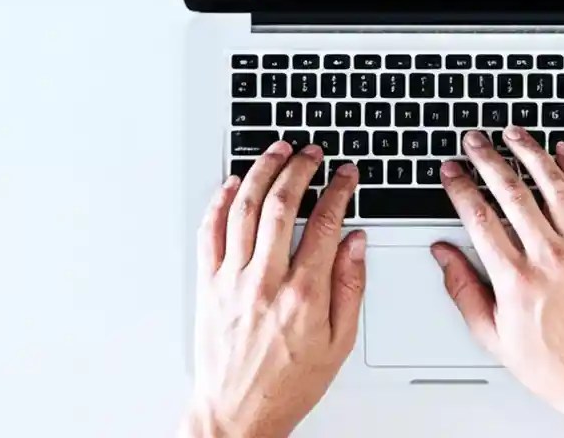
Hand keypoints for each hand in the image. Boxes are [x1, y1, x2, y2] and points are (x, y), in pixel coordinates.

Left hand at [182, 141, 365, 437]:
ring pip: (244, 209)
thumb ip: (351, 287)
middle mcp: (265, 281)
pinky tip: (232, 185)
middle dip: (299, 168)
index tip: (345, 175)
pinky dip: (220, 202)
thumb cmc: (288, 384)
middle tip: (311, 153)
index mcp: (304, 294)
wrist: (237, 413)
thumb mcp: (340, 343)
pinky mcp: (208, 285)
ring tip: (276, 152)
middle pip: (281, 205)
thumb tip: (355, 244)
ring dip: (261, 172)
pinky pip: (210, 232)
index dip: (338, 190)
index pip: (325, 223)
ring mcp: (232, 280)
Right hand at [432, 128, 563, 436]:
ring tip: (515, 133)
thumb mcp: (495, 337)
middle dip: (488, 160)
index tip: (451, 170)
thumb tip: (443, 256)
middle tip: (475, 140)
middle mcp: (547, 258)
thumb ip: (464, 291)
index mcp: (514, 280)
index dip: (460, 188)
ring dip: (531, 154)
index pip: (479, 219)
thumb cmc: (557, 367)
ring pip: (553, 187)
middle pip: (512, 194)